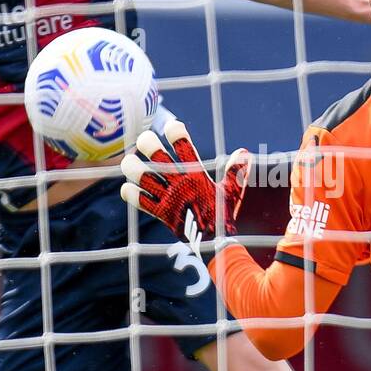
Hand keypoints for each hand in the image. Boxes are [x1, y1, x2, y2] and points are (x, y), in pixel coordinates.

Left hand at [120, 120, 249, 256]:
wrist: (213, 244)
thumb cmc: (222, 216)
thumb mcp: (231, 192)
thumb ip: (234, 171)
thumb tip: (243, 151)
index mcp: (196, 176)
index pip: (185, 148)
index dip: (176, 133)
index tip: (171, 125)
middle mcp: (180, 184)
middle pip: (158, 158)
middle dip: (148, 144)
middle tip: (145, 140)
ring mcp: (168, 198)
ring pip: (144, 177)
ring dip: (133, 168)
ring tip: (129, 160)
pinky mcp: (161, 213)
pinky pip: (141, 201)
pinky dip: (131, 193)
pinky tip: (127, 187)